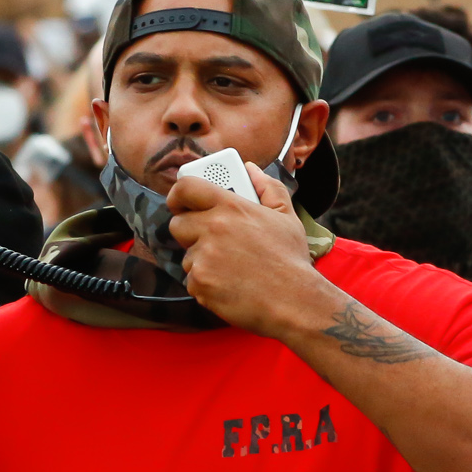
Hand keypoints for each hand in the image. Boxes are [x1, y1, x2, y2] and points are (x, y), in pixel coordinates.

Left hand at [167, 166, 325, 337]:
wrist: (294, 302)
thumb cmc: (290, 260)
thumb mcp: (286, 216)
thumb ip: (267, 188)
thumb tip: (250, 169)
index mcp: (231, 207)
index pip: (185, 187)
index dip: (178, 195)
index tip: (181, 202)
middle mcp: (213, 228)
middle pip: (177, 224)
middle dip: (190, 232)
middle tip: (211, 240)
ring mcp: (203, 257)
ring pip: (187, 256)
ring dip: (202, 262)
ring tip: (231, 268)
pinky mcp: (199, 283)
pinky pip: (192, 280)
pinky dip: (206, 285)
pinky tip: (229, 286)